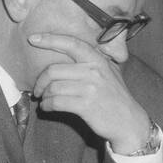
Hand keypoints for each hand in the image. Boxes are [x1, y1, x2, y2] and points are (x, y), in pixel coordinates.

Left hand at [29, 32, 149, 151]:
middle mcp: (94, 71)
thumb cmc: (115, 98)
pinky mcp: (86, 106)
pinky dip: (47, 106)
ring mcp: (90, 88)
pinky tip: (48, 108)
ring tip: (45, 100)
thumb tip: (65, 51)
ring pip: (53, 88)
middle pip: (54, 70)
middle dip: (40, 81)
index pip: (71, 43)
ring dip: (44, 96)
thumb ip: (91, 61)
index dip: (50, 39)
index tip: (33, 39)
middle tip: (38, 89)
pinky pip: (56, 102)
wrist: (129, 122)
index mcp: (98, 60)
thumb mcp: (109, 72)